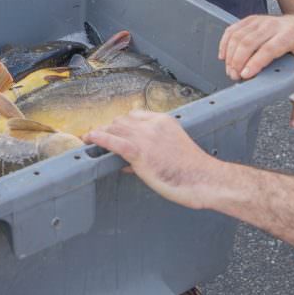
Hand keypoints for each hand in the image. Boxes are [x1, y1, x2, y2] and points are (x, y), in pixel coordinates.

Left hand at [84, 110, 221, 209]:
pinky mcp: (140, 152)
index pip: (135, 115)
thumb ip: (153, 151)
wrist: (204, 179)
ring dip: (101, 133)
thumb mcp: (174, 151)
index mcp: (164, 121)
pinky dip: (99, 138)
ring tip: (89, 139)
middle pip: (122, 121)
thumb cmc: (193, 172)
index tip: (115, 131)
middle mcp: (153, 125)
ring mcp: (146, 137)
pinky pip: (114, 141)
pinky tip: (90, 139)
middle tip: (97, 137)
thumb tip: (129, 163)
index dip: (122, 124)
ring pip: (115, 128)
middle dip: (109, 128)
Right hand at [219, 15, 293, 101]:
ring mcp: (259, 21)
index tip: (246, 75)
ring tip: (231, 71)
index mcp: (289, 35)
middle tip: (235, 77)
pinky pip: (232, 30)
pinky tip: (224, 56)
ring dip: (230, 55)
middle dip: (238, 61)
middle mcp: (273, 25)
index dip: (255, 62)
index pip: (269, 48)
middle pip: (249, 41)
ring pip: (238, 36)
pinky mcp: (249, 20)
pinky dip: (225, 43)